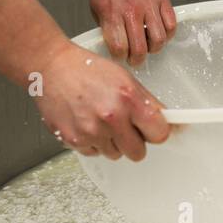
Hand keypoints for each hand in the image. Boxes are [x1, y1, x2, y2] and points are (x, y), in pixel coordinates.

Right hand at [35, 40, 170, 160]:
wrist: (51, 68)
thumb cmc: (86, 70)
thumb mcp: (125, 79)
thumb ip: (148, 103)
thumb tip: (172, 123)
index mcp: (128, 100)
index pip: (159, 134)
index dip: (156, 132)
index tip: (152, 129)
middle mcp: (111, 118)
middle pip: (138, 153)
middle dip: (135, 141)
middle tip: (125, 126)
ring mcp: (91, 132)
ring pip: (116, 155)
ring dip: (113, 142)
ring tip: (102, 120)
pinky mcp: (73, 140)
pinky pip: (94, 153)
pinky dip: (93, 142)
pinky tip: (87, 122)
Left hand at [88, 0, 176, 66]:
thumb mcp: (96, 6)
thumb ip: (106, 27)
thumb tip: (116, 46)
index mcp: (111, 13)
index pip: (119, 48)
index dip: (120, 57)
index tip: (120, 56)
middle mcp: (132, 10)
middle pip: (140, 48)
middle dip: (137, 59)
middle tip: (135, 59)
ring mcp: (149, 3)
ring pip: (159, 39)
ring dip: (154, 48)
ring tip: (148, 46)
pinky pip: (171, 24)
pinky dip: (167, 33)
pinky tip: (159, 32)